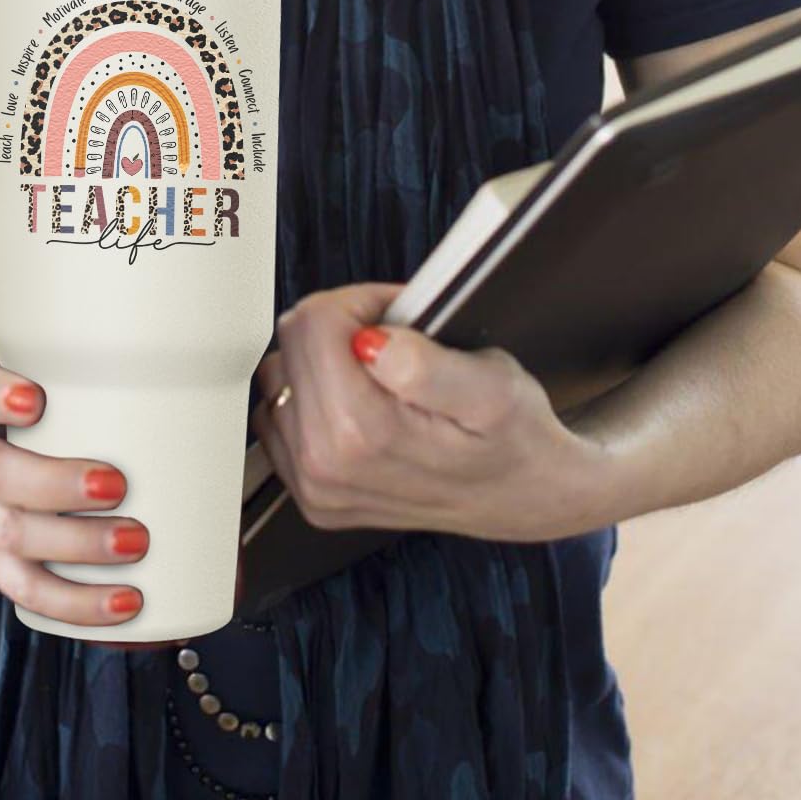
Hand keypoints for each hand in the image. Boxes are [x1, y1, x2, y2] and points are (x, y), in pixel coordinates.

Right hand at [0, 358, 173, 643]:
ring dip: (76, 545)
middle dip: (55, 483)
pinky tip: (123, 603)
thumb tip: (212, 388)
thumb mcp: (50, 388)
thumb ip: (103, 382)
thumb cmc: (38, 419)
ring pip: (10, 536)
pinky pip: (28, 592)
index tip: (36, 398)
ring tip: (135, 543)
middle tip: (117, 485)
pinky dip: (77, 602)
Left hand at [250, 285, 611, 544]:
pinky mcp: (310, 495)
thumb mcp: (493, 387)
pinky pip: (279, 416)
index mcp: (362, 433)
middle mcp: (326, 466)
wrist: (522, 496)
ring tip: (379, 378)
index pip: (315, 320)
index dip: (362, 303)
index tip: (398, 320)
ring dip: (324, 363)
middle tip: (395, 344)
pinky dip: (313, 398)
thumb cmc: (512, 437)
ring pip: (280, 376)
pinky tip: (360, 405)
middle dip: (342, 328)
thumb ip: (427, 364)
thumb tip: (372, 343)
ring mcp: (313, 486)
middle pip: (291, 343)